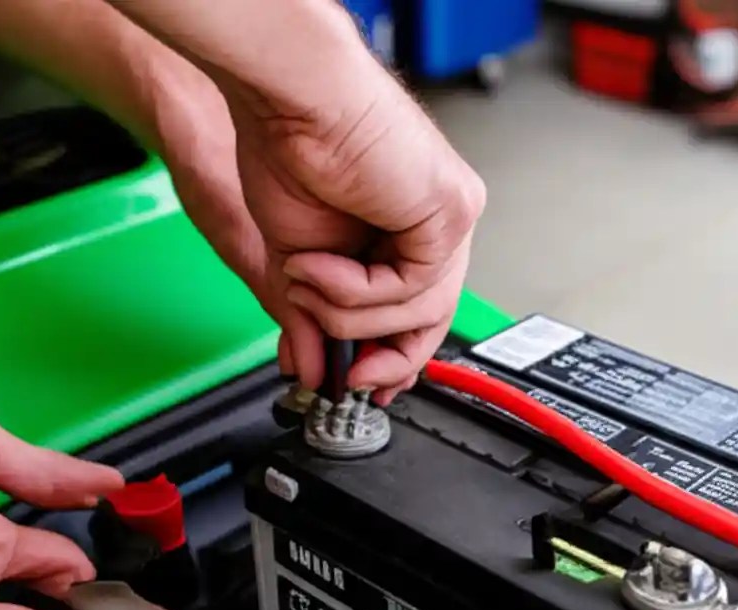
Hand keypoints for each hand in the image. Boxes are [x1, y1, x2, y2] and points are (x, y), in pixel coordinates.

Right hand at [140, 9, 483, 402]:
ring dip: (348, 314)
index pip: (417, 310)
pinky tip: (317, 265)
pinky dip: (358, 291)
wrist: (285, 97)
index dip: (390, 356)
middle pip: (432, 320)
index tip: (359, 383)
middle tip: (344, 376)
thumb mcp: (296, 261)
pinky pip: (415, 287)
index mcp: (405, 226)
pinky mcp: (451, 208)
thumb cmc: (285, 147)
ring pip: (421, 312)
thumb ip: (311, 318)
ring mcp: (449, 214)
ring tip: (303, 281)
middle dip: (383, 358)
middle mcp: (437, 220)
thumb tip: (310, 370)